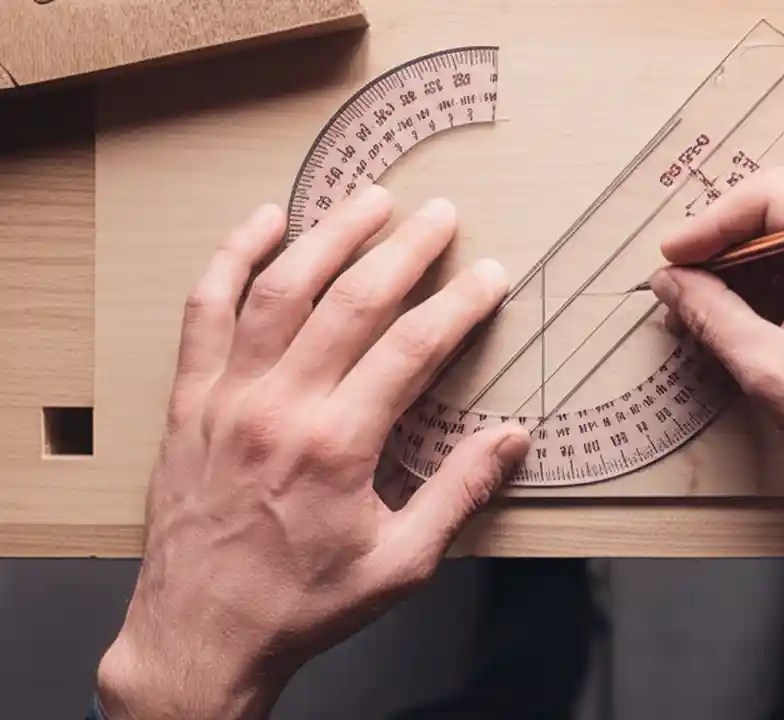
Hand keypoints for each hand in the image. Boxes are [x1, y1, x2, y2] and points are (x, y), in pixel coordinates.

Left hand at [96, 187, 529, 718]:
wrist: (202, 635)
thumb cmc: (303, 605)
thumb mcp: (402, 564)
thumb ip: (459, 494)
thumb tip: (511, 439)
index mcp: (339, 445)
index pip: (413, 348)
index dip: (460, 304)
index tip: (490, 277)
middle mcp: (281, 407)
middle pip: (352, 301)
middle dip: (405, 250)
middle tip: (442, 216)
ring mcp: (227, 397)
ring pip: (280, 291)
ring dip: (329, 236)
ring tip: (369, 201)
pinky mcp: (189, 400)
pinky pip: (204, 311)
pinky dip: (231, 259)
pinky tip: (262, 223)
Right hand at [650, 167, 783, 522]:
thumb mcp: (770, 371)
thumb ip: (712, 313)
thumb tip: (670, 281)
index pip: (771, 195)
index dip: (710, 222)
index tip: (675, 257)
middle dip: (730, 238)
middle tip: (687, 277)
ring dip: (758, 256)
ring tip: (715, 300)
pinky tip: (760, 306)